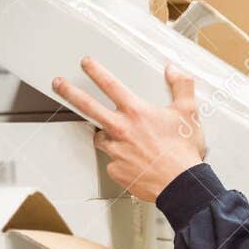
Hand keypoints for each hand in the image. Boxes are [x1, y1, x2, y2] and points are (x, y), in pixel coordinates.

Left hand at [52, 60, 204, 202]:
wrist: (183, 185)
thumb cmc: (184, 153)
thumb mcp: (189, 113)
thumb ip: (182, 86)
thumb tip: (174, 71)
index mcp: (136, 112)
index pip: (109, 84)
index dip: (95, 70)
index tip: (86, 64)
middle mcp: (121, 129)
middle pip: (88, 106)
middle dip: (69, 92)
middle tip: (59, 85)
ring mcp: (116, 151)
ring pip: (101, 138)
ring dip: (106, 136)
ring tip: (116, 139)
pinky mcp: (117, 170)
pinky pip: (113, 163)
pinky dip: (120, 162)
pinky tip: (133, 163)